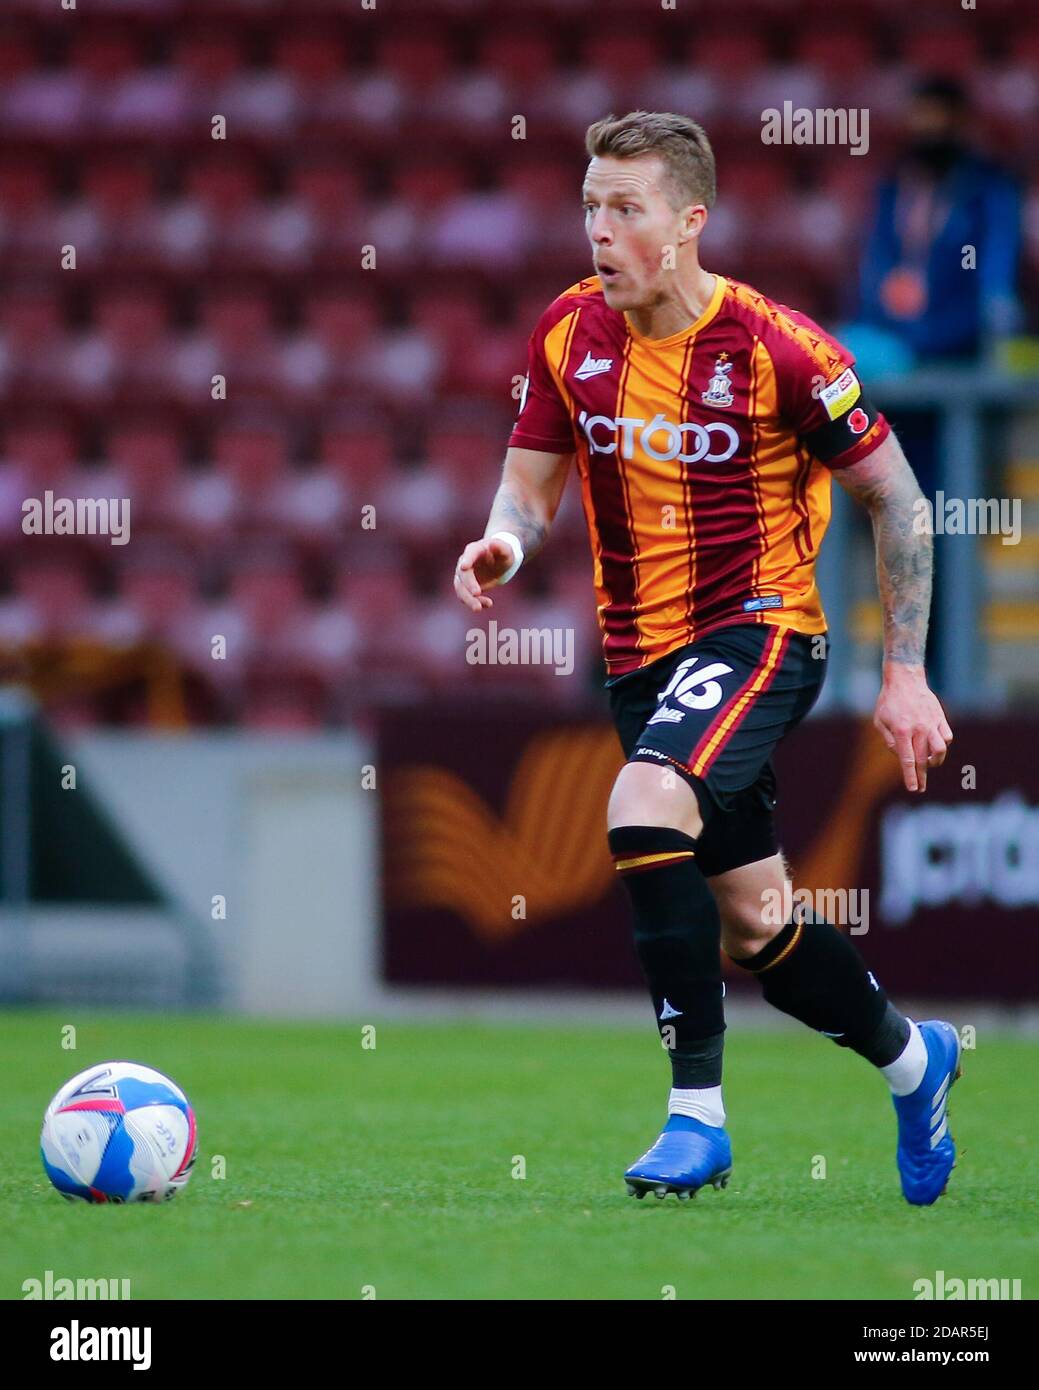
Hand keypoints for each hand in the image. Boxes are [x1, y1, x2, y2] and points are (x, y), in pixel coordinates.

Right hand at [452, 537, 515, 611]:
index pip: (468, 555)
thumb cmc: (503, 553)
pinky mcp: (466, 587)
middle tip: (477, 593)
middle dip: (468, 585)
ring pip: (460, 588)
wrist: (498, 562)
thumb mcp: (506, 550)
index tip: (464, 567)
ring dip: (468, 599)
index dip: (466, 560)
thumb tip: (493, 543)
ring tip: (479, 608)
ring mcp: (463, 575)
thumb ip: (500, 546)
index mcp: (474, 550)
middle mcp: (464, 562)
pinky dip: (475, 602)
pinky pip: (466, 596)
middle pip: (462, 575)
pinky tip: (488, 604)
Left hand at [873, 663, 952, 792]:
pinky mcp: (940, 718)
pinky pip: (947, 737)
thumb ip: (888, 741)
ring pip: (940, 750)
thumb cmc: (889, 701)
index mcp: (901, 731)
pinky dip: (943, 746)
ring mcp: (931, 724)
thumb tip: (900, 756)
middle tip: (920, 788)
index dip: (910, 776)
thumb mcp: (879, 721)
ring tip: (929, 765)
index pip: (908, 760)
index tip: (913, 789)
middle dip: (921, 777)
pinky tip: (935, 748)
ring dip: (935, 762)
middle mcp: (918, 729)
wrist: (905, 680)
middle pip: (923, 760)